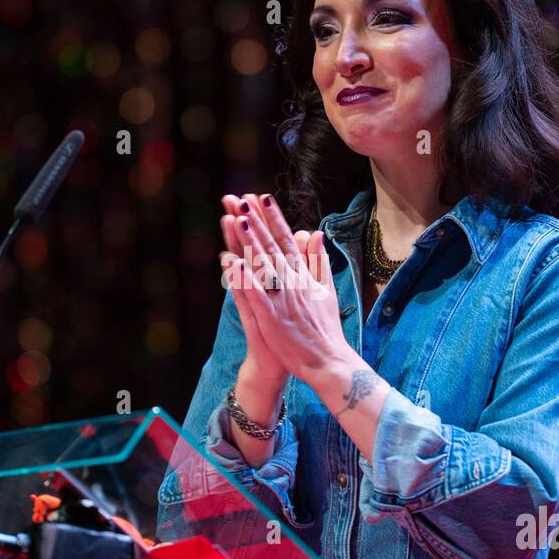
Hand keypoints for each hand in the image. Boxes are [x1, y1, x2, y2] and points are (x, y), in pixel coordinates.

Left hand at [223, 192, 350, 383]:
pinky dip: (243, 277)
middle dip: (256, 222)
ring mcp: (282, 298)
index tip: (262, 197)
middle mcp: (293, 282)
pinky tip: (230, 262)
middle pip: (271, 246)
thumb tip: (314, 233)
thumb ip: (318, 261)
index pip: (287, 240)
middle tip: (242, 199)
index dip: (274, 218)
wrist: (328, 361)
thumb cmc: (325, 328)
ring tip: (236, 219)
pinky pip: (254, 294)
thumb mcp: (325, 289)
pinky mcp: (271, 317)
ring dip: (249, 242)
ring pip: (262, 265)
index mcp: (304, 275)